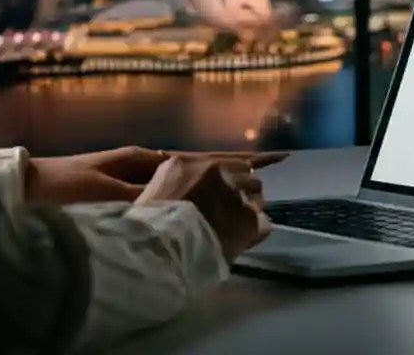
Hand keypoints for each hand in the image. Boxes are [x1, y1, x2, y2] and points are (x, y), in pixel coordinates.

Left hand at [25, 146, 287, 204]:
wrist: (28, 185)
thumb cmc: (65, 188)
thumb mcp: (106, 194)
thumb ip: (145, 196)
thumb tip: (181, 197)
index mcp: (148, 160)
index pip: (207, 158)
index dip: (241, 159)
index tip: (276, 155)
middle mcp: (147, 162)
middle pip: (204, 163)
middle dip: (237, 167)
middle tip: (271, 172)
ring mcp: (137, 172)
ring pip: (190, 175)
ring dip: (217, 178)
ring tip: (247, 184)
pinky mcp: (126, 185)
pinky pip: (172, 186)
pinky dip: (194, 189)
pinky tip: (202, 198)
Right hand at [136, 156, 270, 262]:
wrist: (162, 249)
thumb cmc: (149, 227)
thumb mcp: (155, 192)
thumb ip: (176, 184)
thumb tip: (187, 188)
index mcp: (191, 165)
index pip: (225, 164)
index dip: (227, 180)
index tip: (221, 194)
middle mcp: (219, 173)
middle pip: (246, 176)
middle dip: (242, 191)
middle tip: (232, 212)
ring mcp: (237, 196)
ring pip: (257, 197)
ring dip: (249, 210)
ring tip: (237, 227)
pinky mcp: (250, 221)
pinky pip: (264, 223)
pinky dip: (256, 231)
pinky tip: (243, 241)